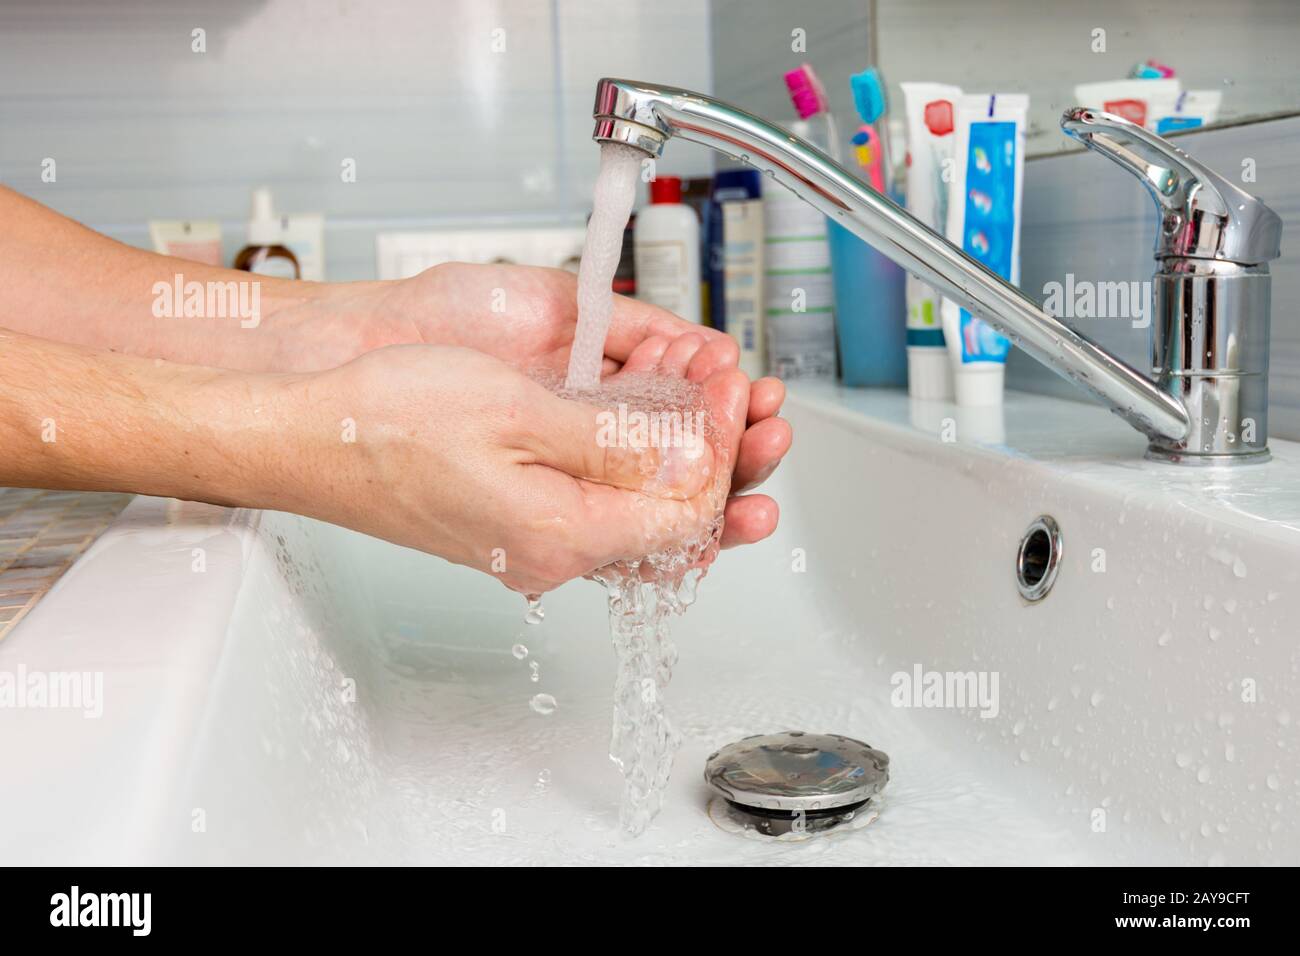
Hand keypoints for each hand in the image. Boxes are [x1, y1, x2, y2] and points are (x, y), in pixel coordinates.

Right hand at [278, 262, 791, 547]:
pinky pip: (597, 483)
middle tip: (760, 403)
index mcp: (561, 537)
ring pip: (639, 496)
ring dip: (683, 440)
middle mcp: (556, 545)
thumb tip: (695, 458)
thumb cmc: (382, 424)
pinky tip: (648, 398)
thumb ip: (615, 444)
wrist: (303, 431)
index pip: (686, 513)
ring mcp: (537, 527)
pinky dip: (632, 442)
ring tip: (711, 383)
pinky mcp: (519, 502)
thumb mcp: (515, 416)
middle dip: (728, 452)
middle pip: (673, 514)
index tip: (735, 389)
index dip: (725, 447)